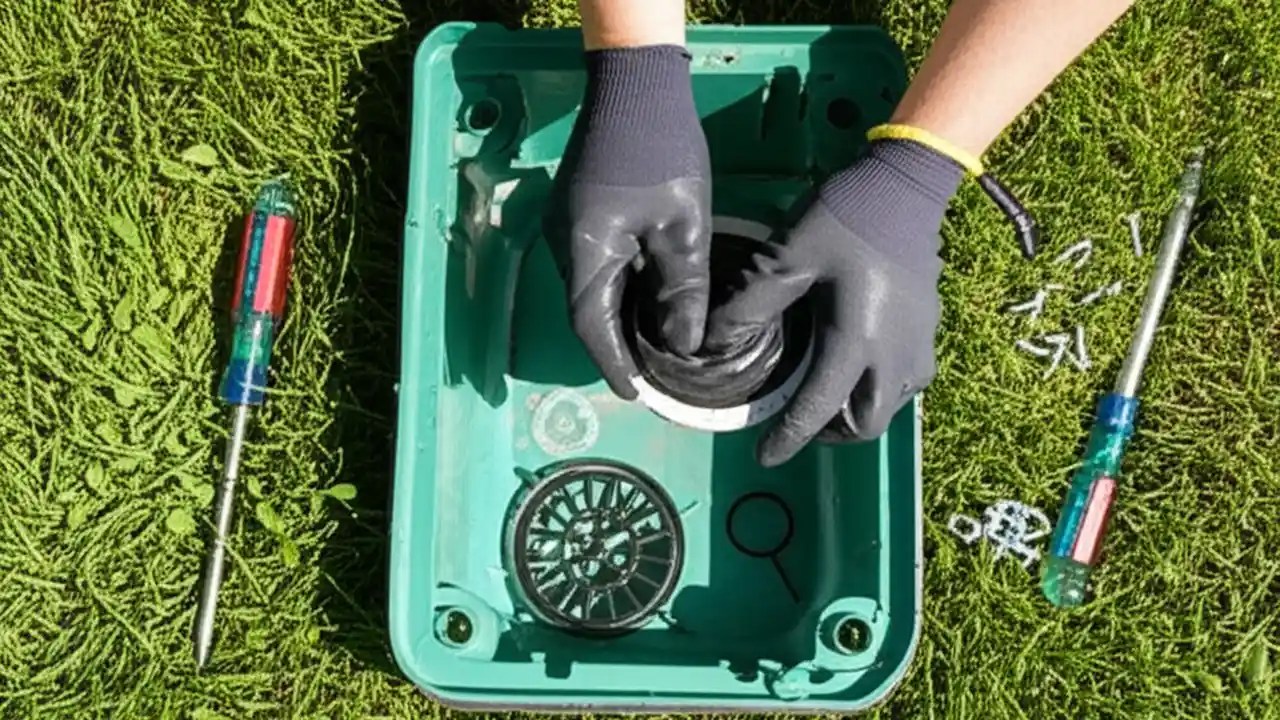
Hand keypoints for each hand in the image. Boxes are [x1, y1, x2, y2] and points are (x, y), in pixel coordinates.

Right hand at [544, 45, 710, 398]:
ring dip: (621, 316)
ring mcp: (566, 225)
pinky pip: (595, 264)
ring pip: (592, 288)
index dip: (613, 364)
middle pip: (588, 310)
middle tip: (654, 372)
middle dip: (619, 344)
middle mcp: (564, 244)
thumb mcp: (684, 226)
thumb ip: (683, 289)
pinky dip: (619, 288)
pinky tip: (649, 295)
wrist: (634, 81)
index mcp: (584, 250)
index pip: (591, 326)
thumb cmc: (662, 149)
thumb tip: (684, 344)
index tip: (635, 394)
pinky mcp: (578, 211)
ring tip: (657, 340)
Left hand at [704, 139, 963, 465]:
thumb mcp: (787, 258)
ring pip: (893, 405)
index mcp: (855, 341)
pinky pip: (909, 380)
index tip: (763, 457)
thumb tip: (709, 346)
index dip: (788, 439)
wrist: (907, 183)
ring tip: (827, 398)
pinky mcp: (931, 327)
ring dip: (859, 413)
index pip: (818, 409)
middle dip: (830, 434)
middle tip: (800, 423)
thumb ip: (749, 306)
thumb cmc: (845, 217)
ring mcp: (920, 342)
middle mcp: (894, 354)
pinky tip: (861, 366)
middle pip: (867, 423)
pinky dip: (882, 389)